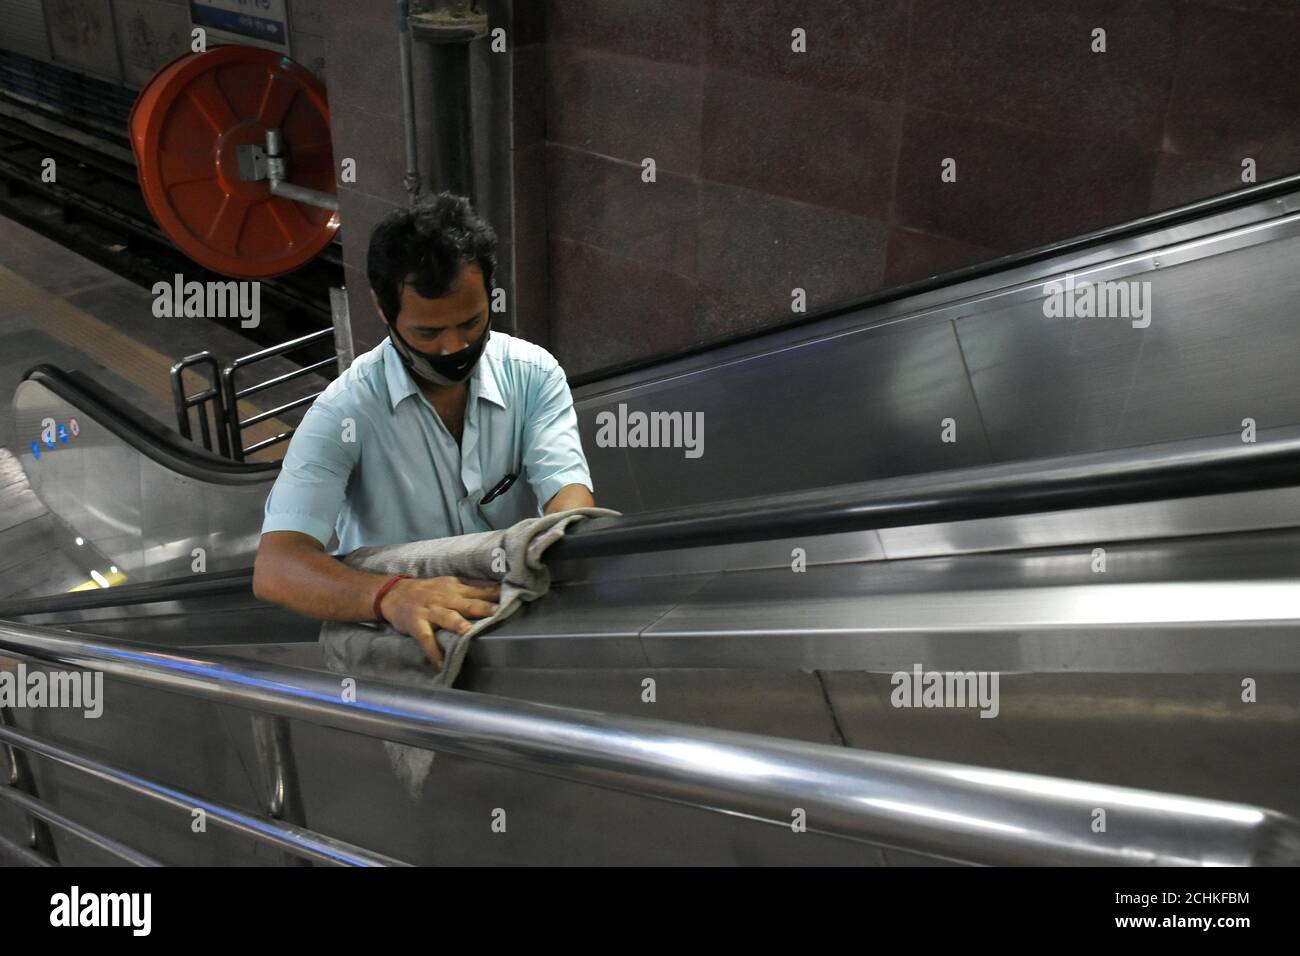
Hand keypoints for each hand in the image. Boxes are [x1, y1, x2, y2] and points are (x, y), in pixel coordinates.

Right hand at [378, 576, 500, 667]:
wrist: (393, 593)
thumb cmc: (427, 590)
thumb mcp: (449, 584)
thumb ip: (471, 588)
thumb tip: (497, 590)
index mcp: (456, 588)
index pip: (480, 590)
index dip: (496, 594)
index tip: (514, 596)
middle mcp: (445, 598)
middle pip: (468, 603)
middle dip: (483, 608)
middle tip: (499, 612)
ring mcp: (431, 611)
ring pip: (448, 618)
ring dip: (458, 625)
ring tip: (468, 633)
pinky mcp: (417, 624)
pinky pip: (426, 640)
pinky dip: (433, 652)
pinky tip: (440, 664)